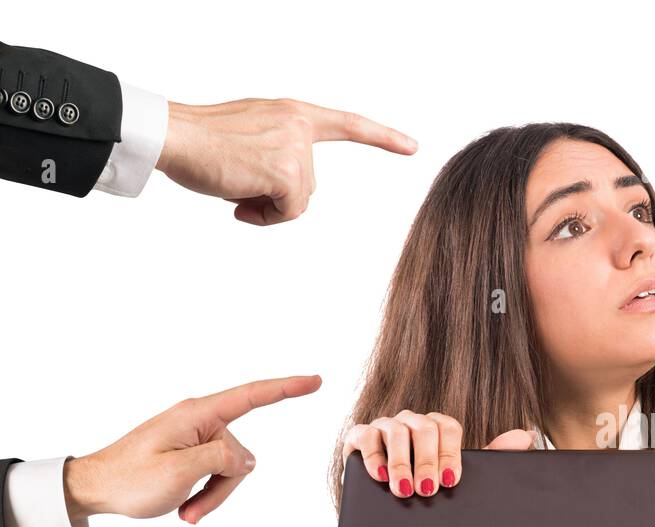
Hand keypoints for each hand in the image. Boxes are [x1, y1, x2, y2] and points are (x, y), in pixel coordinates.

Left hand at [64, 375, 321, 524]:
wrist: (92, 489)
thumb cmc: (129, 479)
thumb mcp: (182, 472)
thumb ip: (223, 459)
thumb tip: (246, 459)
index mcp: (197, 415)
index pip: (252, 395)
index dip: (287, 388)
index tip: (315, 381)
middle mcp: (198, 420)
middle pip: (239, 453)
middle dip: (225, 486)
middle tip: (193, 507)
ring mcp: (193, 436)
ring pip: (228, 469)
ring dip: (212, 494)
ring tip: (184, 509)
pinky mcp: (188, 451)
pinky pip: (213, 473)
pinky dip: (203, 493)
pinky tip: (183, 504)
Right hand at [157, 98, 417, 225]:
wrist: (172, 136)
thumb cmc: (200, 142)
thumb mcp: (251, 136)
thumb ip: (278, 152)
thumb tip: (288, 194)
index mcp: (292, 113)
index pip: (347, 124)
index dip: (382, 137)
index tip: (412, 146)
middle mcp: (299, 125)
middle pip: (308, 185)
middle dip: (276, 195)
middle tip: (238, 181)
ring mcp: (295, 148)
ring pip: (298, 202)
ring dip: (267, 206)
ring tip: (234, 185)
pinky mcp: (286, 172)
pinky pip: (288, 212)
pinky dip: (264, 216)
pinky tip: (238, 200)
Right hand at [343, 412, 534, 498]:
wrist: (385, 502)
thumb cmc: (424, 484)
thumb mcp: (455, 475)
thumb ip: (491, 455)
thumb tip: (525, 437)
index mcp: (436, 427)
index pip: (448, 428)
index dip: (450, 455)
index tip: (450, 481)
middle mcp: (411, 422)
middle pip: (423, 428)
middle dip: (426, 462)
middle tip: (427, 490)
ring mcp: (385, 426)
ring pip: (395, 431)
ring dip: (401, 463)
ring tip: (404, 489)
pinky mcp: (359, 436)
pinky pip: (365, 436)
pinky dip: (373, 457)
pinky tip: (379, 477)